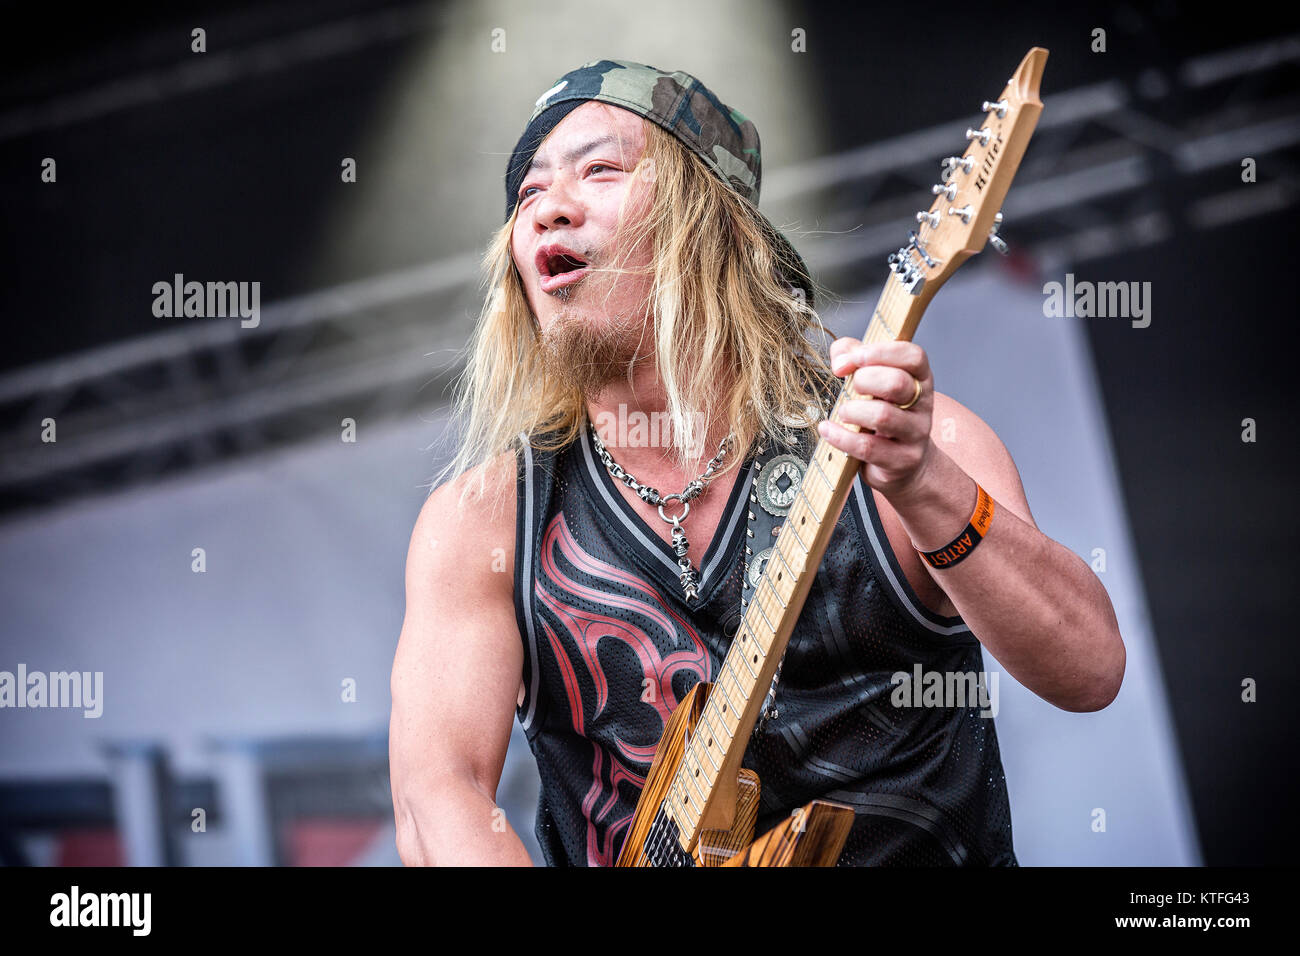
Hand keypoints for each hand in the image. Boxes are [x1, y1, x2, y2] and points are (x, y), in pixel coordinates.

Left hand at [818, 338, 935, 502]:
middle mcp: (922, 404)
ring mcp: (916, 433)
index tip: (854, 358)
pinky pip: (868, 447)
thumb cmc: (883, 413)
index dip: (880, 352)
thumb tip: (841, 360)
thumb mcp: (872, 380)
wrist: (904, 464)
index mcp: (919, 378)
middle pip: (896, 383)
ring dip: (852, 411)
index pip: (912, 356)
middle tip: (851, 388)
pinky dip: (840, 437)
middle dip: (863, 381)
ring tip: (844, 412)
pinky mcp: (902, 459)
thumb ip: (854, 356)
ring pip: (882, 416)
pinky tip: (827, 430)